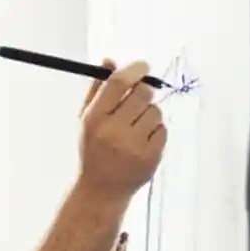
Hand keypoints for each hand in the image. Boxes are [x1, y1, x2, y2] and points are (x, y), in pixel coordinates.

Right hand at [76, 59, 167, 199]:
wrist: (101, 190)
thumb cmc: (93, 149)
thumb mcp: (86, 119)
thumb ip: (97, 89)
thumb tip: (110, 61)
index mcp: (94, 118)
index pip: (118, 83)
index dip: (134, 69)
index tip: (143, 66)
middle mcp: (113, 131)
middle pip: (142, 93)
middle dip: (144, 91)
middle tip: (140, 97)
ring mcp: (133, 146)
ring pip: (155, 111)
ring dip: (149, 114)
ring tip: (136, 127)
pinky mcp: (150, 157)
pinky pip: (163, 130)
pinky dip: (155, 132)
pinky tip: (141, 142)